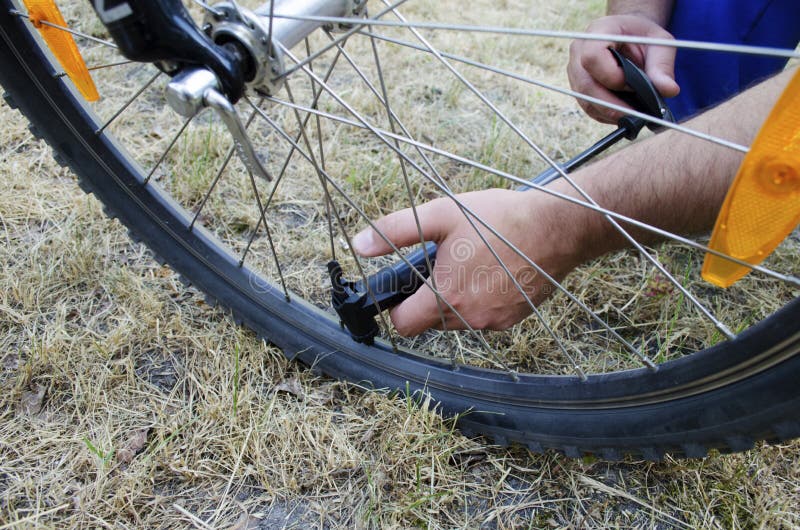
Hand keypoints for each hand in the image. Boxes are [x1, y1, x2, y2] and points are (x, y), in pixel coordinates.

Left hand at [351, 189, 583, 335]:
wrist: (556, 228)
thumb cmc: (499, 220)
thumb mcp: (442, 215)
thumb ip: (396, 230)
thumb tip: (360, 243)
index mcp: (446, 297)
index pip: (404, 325)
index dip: (397, 308)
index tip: (404, 289)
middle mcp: (469, 318)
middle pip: (430, 321)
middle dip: (428, 298)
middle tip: (442, 264)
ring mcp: (493, 322)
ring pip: (457, 320)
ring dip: (455, 299)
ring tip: (469, 264)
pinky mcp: (513, 319)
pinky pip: (483, 317)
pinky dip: (480, 301)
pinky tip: (491, 272)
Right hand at [568, 15, 679, 123]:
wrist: (629, 36)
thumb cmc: (643, 37)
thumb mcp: (659, 43)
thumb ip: (662, 65)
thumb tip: (669, 90)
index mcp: (598, 32)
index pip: (593, 57)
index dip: (612, 76)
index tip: (633, 86)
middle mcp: (579, 50)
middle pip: (586, 84)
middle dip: (611, 104)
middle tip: (635, 115)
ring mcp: (574, 69)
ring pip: (584, 99)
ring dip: (608, 112)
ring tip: (632, 116)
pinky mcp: (577, 85)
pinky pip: (587, 106)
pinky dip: (605, 114)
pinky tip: (622, 113)